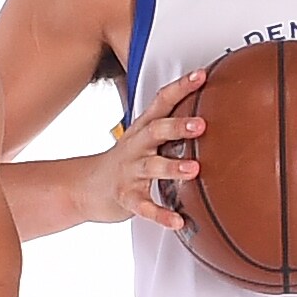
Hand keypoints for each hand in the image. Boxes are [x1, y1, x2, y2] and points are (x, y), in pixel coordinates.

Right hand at [99, 70, 207, 231]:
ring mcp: (130, 172)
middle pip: (155, 131)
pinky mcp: (127, 198)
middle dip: (177, 126)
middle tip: (200, 124)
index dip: (180, 87)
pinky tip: (177, 220)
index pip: (161, 102)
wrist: (86, 187)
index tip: (201, 76)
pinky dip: (160, 214)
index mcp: (143, 130)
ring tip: (193, 169)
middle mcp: (136, 147)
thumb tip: (210, 116)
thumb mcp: (143, 138)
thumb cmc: (124, 162)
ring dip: (172, 167)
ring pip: (151, 167)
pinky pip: (144, 207)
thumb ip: (170, 127)